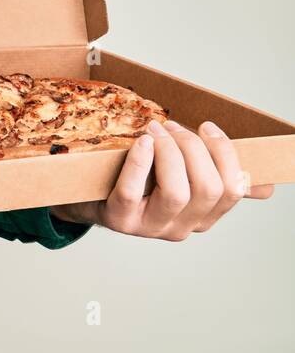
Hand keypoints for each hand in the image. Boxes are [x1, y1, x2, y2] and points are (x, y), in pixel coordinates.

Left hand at [49, 119, 273, 239]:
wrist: (87, 197)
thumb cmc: (138, 183)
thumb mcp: (179, 182)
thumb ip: (218, 181)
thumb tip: (264, 185)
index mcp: (203, 216)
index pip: (233, 188)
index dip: (225, 154)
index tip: (207, 128)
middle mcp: (181, 226)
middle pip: (208, 188)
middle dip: (194, 148)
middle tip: (171, 125)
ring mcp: (149, 226)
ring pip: (177, 192)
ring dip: (170, 152)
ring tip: (155, 130)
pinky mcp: (118, 219)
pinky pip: (132, 193)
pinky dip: (140, 164)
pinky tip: (142, 143)